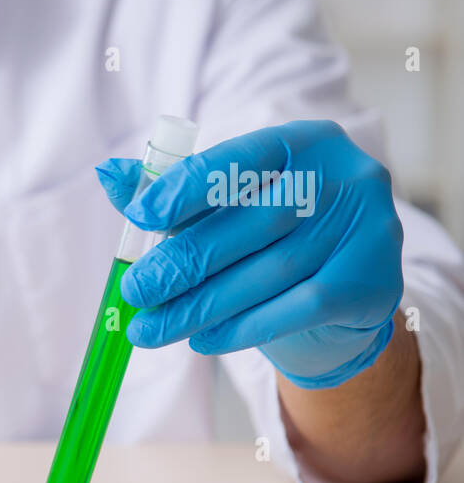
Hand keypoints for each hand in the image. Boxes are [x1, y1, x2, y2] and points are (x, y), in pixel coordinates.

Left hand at [95, 120, 402, 388]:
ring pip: (268, 273)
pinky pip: (295, 309)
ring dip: (199, 306)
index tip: (140, 216)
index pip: (239, 159)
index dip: (186, 188)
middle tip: (134, 290)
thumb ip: (173, 190)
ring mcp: (367, 229)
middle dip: (182, 261)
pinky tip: (202, 340)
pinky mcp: (372, 284)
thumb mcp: (225, 207)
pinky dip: (241, 327)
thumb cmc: (270, 240)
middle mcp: (345, 177)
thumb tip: (109, 174)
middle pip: (250, 223)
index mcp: (304, 143)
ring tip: (151, 328)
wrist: (338, 302)